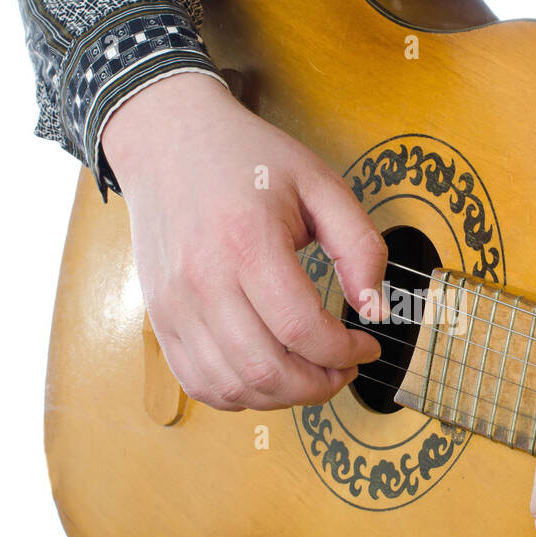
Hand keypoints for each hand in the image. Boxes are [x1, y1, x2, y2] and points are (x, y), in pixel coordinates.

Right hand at [101, 72, 385, 410]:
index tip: (367, 346)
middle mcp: (203, 280)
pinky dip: (239, 396)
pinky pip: (198, 383)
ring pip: (232, 388)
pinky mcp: (160, 318)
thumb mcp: (320, 183)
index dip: (345, 351)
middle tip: (344, 369)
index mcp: (247, 242)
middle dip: (319, 385)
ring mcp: (175, 305)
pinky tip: (268, 376)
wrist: (167, 139)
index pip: (301, 329)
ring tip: (311, 374)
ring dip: (282, 397)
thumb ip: (359, 244)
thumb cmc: (244, 159)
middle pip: (266, 370)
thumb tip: (374, 308)